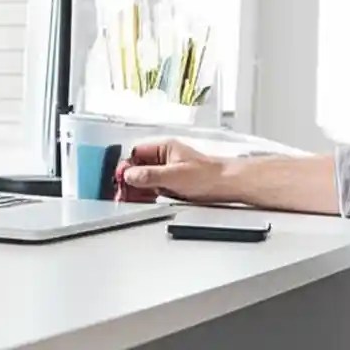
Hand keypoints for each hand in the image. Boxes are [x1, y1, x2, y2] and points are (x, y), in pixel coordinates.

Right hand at [120, 140, 239, 203]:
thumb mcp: (174, 175)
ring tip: (129, 199)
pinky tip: (144, 201)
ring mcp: (169, 171)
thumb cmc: (209, 175)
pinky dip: (147, 195)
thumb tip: (130, 174)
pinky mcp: (174, 184)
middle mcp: (166, 158)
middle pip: (139, 167)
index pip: (136, 153)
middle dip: (130, 180)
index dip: (127, 166)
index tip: (121, 179)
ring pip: (145, 179)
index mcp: (166, 148)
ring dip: (137, 189)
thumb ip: (150, 175)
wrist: (228, 185)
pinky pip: (154, 189)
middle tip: (121, 193)